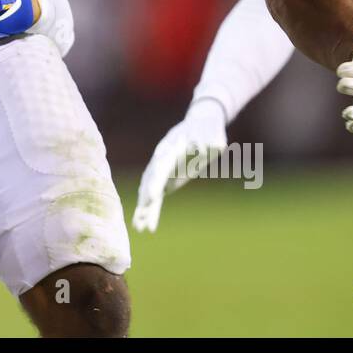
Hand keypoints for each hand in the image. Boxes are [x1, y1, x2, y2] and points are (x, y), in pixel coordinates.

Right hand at [131, 100, 227, 232]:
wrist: (200, 126)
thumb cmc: (208, 129)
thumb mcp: (213, 134)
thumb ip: (211, 141)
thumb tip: (213, 147)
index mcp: (171, 147)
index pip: (161, 165)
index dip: (156, 181)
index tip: (152, 196)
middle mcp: (161, 158)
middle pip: (150, 179)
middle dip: (146, 197)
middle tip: (142, 213)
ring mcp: (161, 169)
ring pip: (149, 190)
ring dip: (144, 208)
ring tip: (138, 226)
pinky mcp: (165, 179)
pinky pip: (157, 196)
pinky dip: (151, 211)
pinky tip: (145, 226)